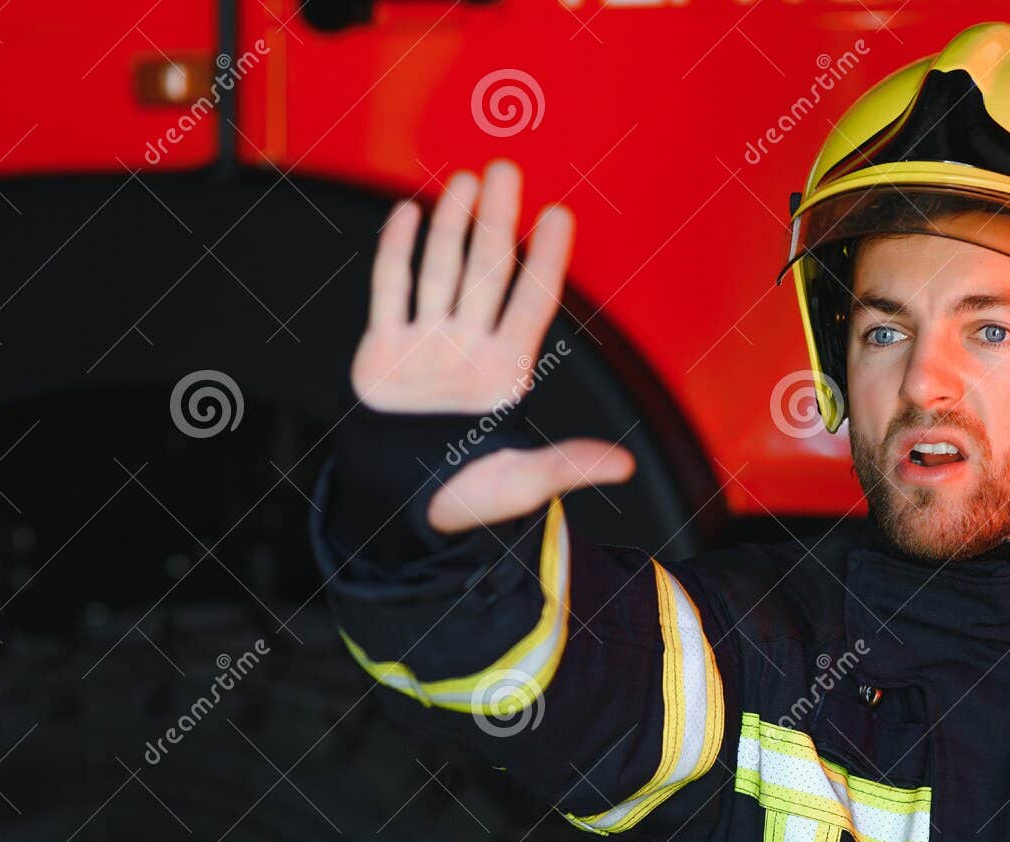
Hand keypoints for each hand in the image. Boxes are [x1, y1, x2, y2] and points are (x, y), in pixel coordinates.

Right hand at [351, 158, 634, 533]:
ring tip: (467, 180)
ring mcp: (426, 343)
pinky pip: (390, 292)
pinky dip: (396, 254)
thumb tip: (624, 468)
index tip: (560, 215)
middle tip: (507, 168)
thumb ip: (567, 466)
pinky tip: (409, 213)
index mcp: (505, 372)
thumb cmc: (466, 498)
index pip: (531, 304)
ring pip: (441, 270)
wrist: (400, 506)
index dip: (546, 262)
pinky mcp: (385, 348)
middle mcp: (469, 346)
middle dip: (497, 221)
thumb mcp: (521, 484)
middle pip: (486, 272)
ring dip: (451, 226)